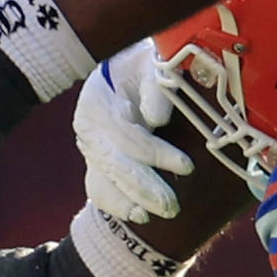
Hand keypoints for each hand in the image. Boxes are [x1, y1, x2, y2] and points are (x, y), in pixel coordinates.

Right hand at [73, 44, 196, 223]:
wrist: (127, 67)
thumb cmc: (144, 63)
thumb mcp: (151, 61)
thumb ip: (155, 85)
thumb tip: (156, 119)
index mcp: (98, 102)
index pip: (127, 135)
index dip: (155, 153)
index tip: (187, 166)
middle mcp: (90, 129)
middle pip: (115, 164)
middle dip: (144, 187)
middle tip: (171, 206)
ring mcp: (93, 148)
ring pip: (103, 181)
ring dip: (128, 200)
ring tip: (149, 216)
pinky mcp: (100, 162)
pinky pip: (99, 188)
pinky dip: (116, 203)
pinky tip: (138, 215)